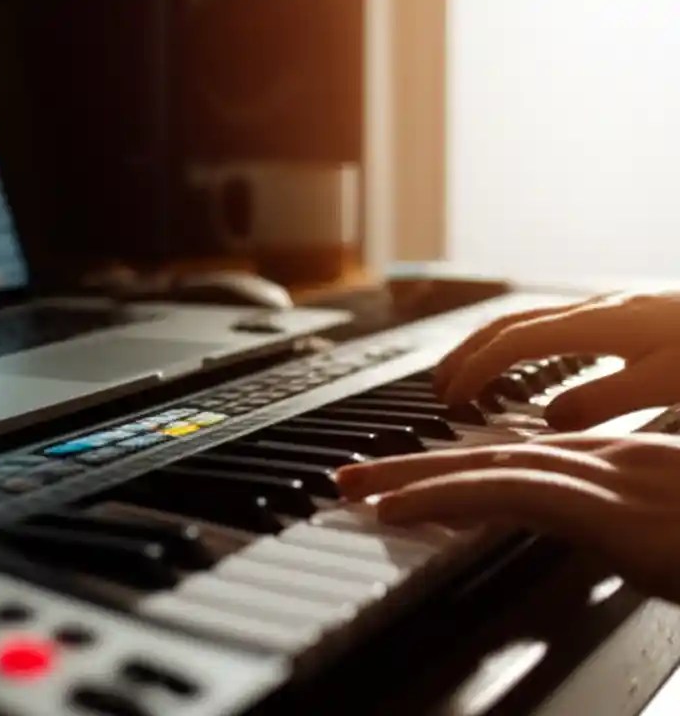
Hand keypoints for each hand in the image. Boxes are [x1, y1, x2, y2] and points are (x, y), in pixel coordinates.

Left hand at [335, 433, 679, 603]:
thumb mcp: (677, 539)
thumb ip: (633, 534)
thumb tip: (612, 544)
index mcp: (627, 468)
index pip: (523, 462)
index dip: (457, 469)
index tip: (408, 483)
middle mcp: (611, 463)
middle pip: (491, 456)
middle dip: (415, 466)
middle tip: (353, 477)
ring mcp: (611, 479)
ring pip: (485, 465)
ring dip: (410, 474)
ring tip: (353, 487)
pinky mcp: (611, 509)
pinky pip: (508, 492)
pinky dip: (445, 496)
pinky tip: (397, 509)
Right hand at [433, 290, 679, 429]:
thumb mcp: (669, 384)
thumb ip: (604, 400)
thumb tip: (548, 419)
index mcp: (601, 323)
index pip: (514, 341)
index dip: (475, 368)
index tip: (449, 399)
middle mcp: (602, 309)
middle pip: (512, 322)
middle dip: (468, 352)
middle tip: (440, 386)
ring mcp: (618, 310)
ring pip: (534, 321)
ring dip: (494, 347)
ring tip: (474, 375)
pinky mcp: (635, 318)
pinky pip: (560, 327)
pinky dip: (528, 347)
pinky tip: (540, 367)